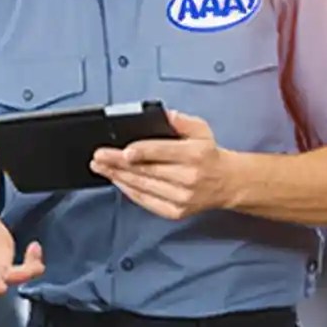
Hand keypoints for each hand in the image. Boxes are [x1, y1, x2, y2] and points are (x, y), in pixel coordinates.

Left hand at [90, 110, 236, 219]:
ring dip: (118, 177)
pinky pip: (147, 202)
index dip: (141, 152)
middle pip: (147, 170)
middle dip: (118, 163)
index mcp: (195, 154)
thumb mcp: (201, 129)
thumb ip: (180, 120)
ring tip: (101, 167)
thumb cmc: (208, 155)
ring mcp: (182, 197)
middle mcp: (189, 178)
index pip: (162, 152)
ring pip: (143, 186)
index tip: (123, 151)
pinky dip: (129, 191)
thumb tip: (163, 115)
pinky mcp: (176, 212)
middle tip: (99, 157)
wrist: (227, 183)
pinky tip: (117, 181)